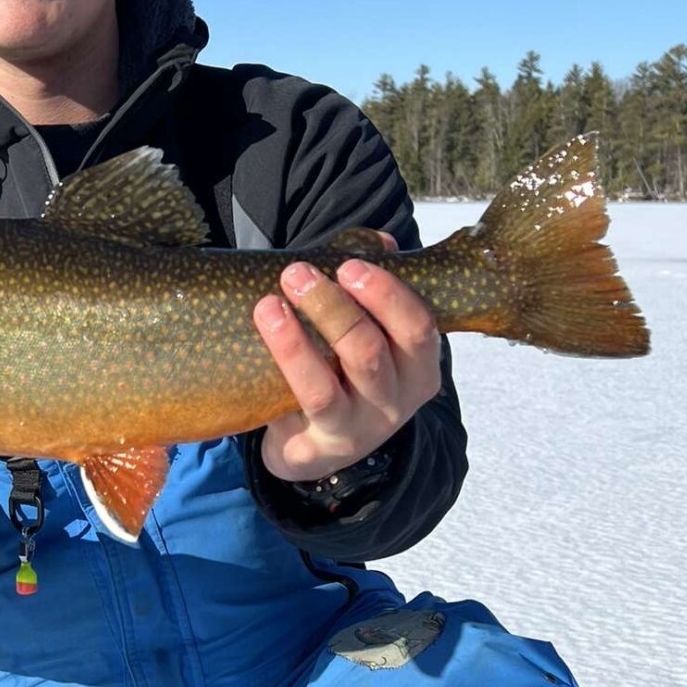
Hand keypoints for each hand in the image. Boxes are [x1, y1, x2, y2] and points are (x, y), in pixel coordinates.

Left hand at [254, 235, 441, 481]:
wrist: (315, 444)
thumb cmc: (342, 370)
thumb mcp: (366, 334)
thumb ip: (371, 287)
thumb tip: (380, 241)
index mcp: (417, 366)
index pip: (418, 328)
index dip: (387, 294)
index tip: (349, 265)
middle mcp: (397, 400)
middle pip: (371, 350)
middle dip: (333, 307)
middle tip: (296, 273)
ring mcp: (361, 426)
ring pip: (332, 383)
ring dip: (299, 336)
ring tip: (269, 302)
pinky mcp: (322, 445)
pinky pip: (307, 398)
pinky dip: (288, 358)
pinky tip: (268, 328)